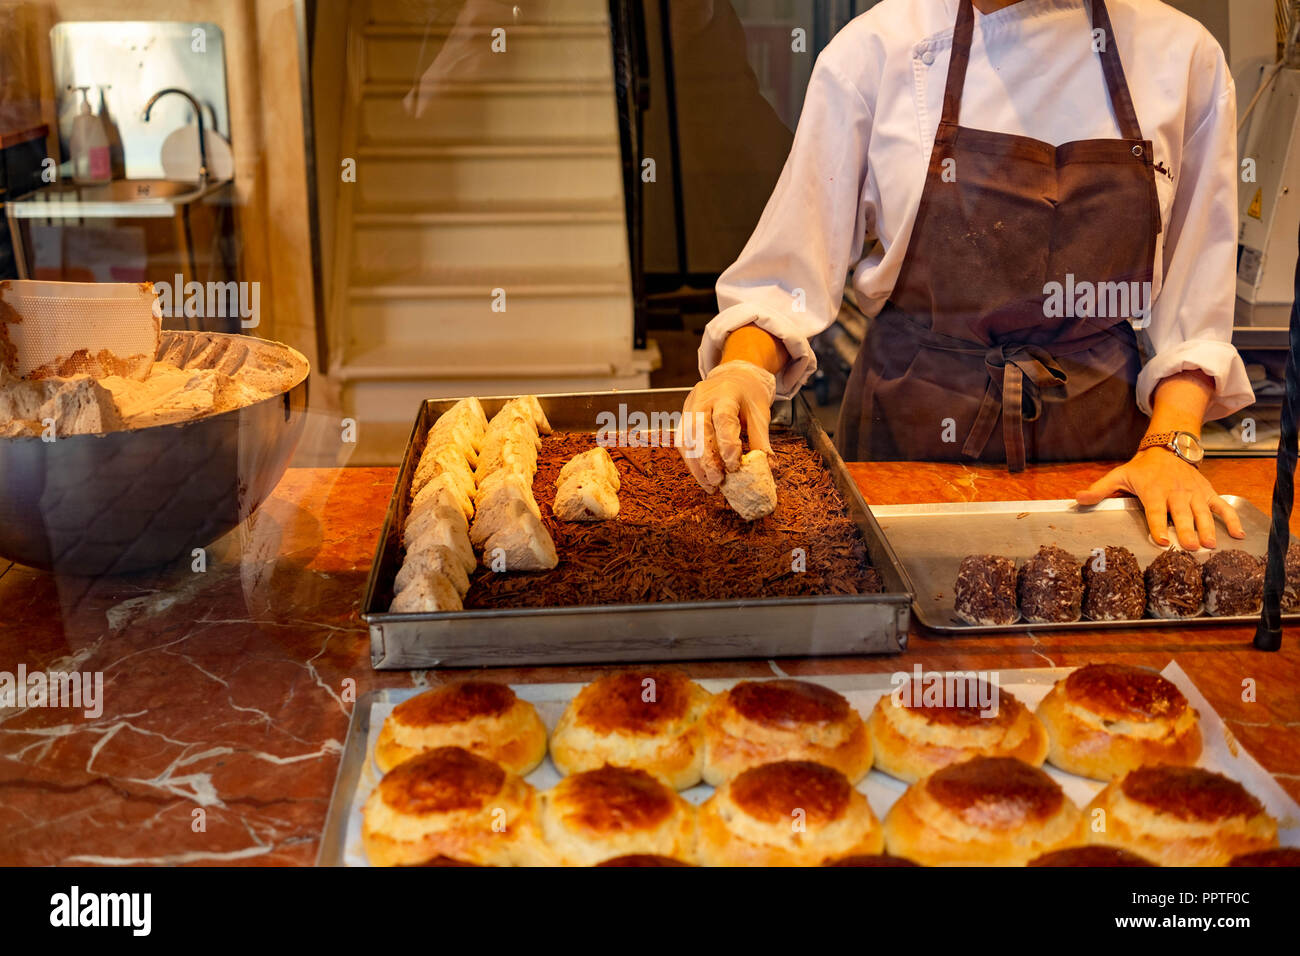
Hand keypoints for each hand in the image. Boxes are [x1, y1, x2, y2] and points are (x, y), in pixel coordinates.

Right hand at [679, 360, 775, 491]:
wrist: (733, 376)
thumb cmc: (748, 394)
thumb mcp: (759, 413)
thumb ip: (761, 440)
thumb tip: (768, 468)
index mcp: (726, 394)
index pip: (723, 419)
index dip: (727, 444)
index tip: (734, 466)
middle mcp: (703, 399)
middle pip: (699, 430)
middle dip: (707, 459)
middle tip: (718, 481)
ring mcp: (689, 407)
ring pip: (686, 439)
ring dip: (696, 465)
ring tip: (710, 485)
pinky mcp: (683, 417)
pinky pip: (682, 442)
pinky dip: (691, 462)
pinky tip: (702, 475)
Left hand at [1075, 448, 1244, 549]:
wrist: (1168, 447)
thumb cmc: (1142, 468)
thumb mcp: (1119, 475)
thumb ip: (1100, 489)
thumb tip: (1078, 499)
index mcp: (1154, 491)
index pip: (1155, 511)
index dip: (1158, 526)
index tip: (1163, 541)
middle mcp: (1176, 492)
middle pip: (1182, 514)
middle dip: (1187, 531)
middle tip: (1192, 548)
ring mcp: (1194, 492)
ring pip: (1202, 512)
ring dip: (1208, 528)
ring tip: (1211, 545)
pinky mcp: (1207, 491)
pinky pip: (1221, 506)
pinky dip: (1231, 519)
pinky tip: (1238, 534)